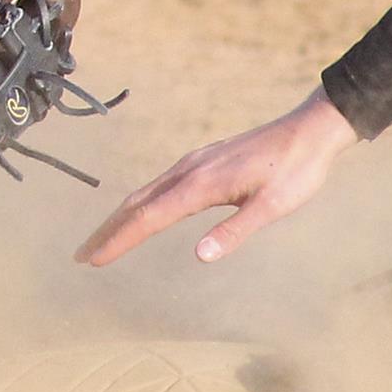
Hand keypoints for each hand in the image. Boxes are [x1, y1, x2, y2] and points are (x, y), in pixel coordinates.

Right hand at [74, 85, 359, 267]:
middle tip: (82, 256)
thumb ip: (236, 231)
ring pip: (145, 192)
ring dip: (120, 218)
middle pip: (137, 203)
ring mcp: (194, 163)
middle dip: (108, 231)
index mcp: (202, 184)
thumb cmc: (296, 171)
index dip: (119, 241)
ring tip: (102, 240)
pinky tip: (141, 214)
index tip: (93, 261)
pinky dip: (140, 204)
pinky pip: (159, 185)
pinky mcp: (202, 161)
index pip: (149, 217)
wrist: (310, 131)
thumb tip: (199, 256)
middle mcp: (190, 170)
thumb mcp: (273, 206)